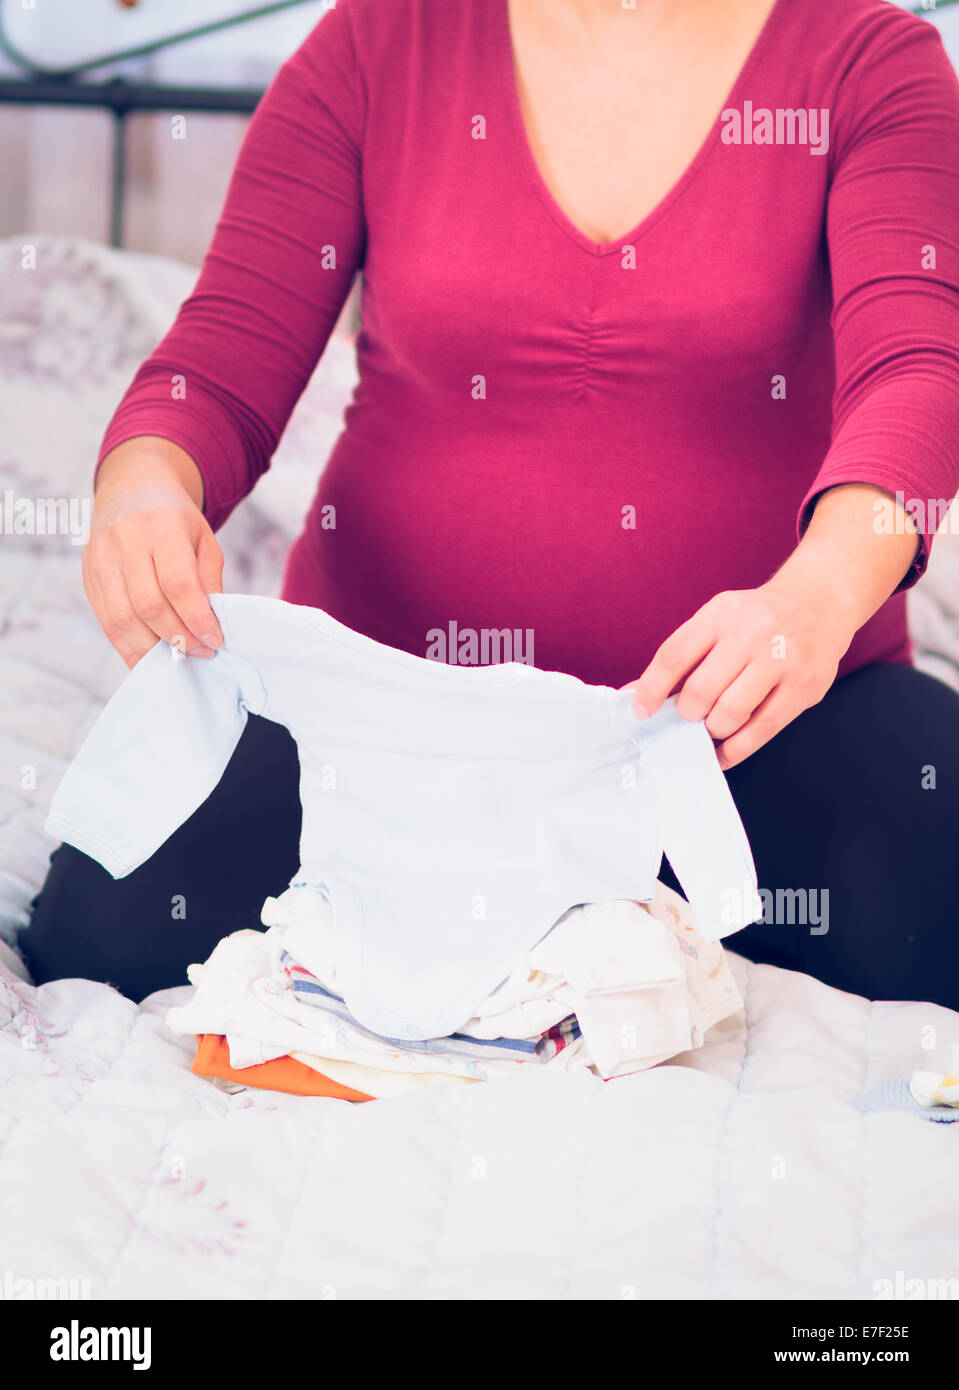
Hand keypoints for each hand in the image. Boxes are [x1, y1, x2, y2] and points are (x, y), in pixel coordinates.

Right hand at [83, 439, 223, 668]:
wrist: (131, 492)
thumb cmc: (174, 520)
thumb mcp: (203, 538)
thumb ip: (209, 578)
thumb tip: (210, 622)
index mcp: (161, 528)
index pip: (178, 584)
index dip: (197, 619)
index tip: (215, 640)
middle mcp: (125, 542)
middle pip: (149, 605)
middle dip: (179, 637)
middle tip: (201, 652)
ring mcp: (101, 560)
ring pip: (123, 619)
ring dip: (153, 649)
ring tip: (178, 658)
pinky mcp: (89, 577)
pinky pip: (106, 622)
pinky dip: (128, 648)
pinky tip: (150, 659)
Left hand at [623, 575, 858, 769]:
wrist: (819, 603)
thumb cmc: (757, 619)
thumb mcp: (717, 621)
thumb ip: (682, 656)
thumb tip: (636, 695)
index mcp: (721, 614)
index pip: (674, 656)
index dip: (651, 689)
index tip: (641, 711)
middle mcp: (752, 633)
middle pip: (701, 690)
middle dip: (688, 713)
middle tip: (691, 714)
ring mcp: (781, 660)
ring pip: (730, 713)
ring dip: (713, 728)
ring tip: (714, 724)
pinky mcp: (804, 687)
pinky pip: (761, 730)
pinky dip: (735, 749)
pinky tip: (724, 752)